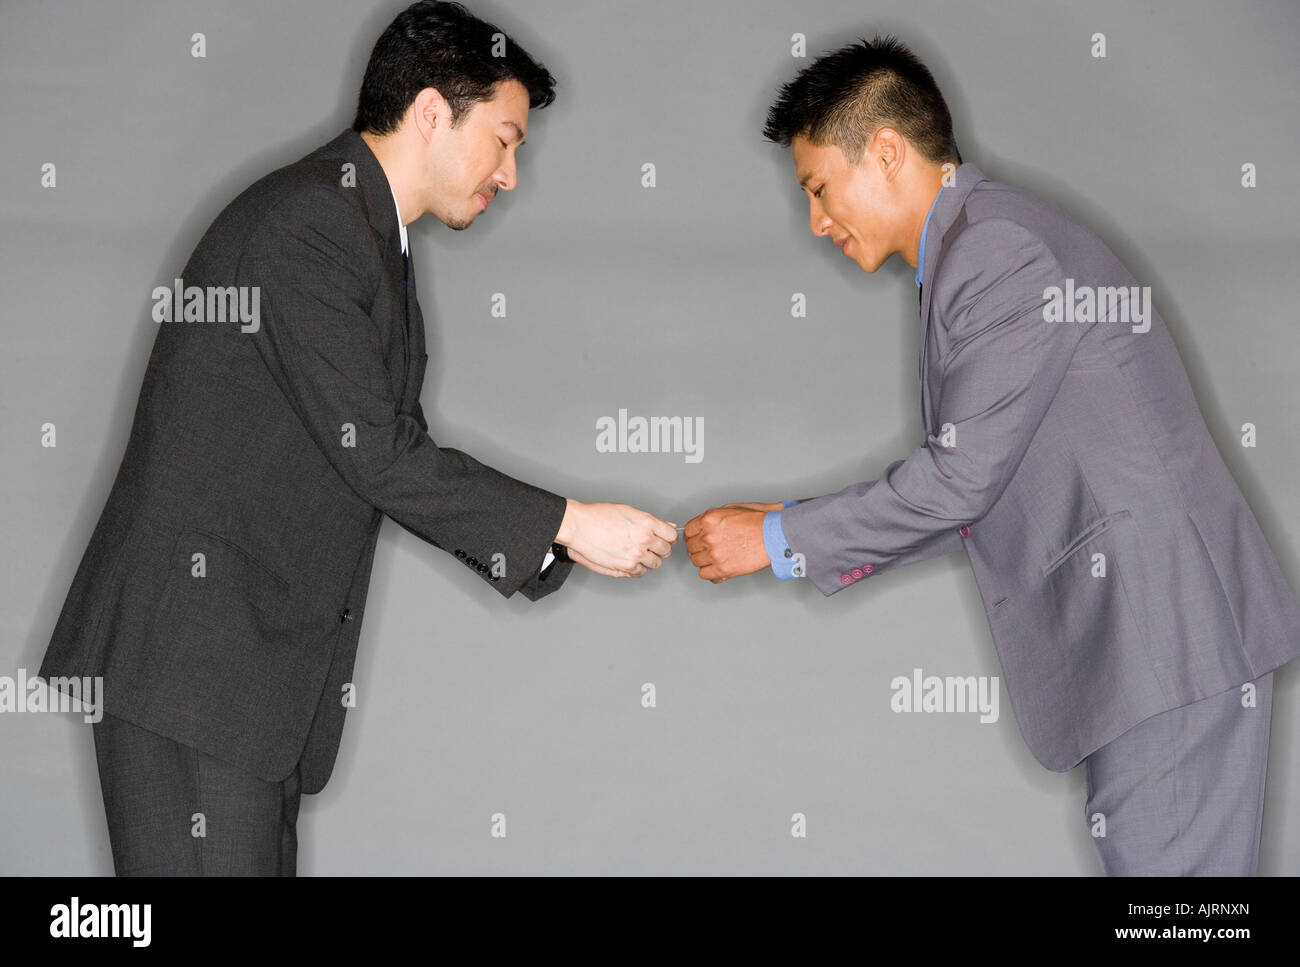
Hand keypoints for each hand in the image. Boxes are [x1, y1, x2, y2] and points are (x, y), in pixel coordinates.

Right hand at [555, 499, 677, 576]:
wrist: (579, 527)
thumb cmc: (599, 516)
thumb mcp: (629, 511)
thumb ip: (652, 521)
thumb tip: (667, 526)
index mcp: (647, 522)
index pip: (671, 535)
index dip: (668, 537)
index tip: (664, 538)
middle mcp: (644, 538)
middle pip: (666, 550)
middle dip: (659, 549)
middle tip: (649, 546)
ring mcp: (636, 554)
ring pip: (655, 563)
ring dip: (649, 559)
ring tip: (636, 552)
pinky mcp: (626, 566)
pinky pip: (641, 572)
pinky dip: (637, 568)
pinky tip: (629, 559)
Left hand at [684, 504, 771, 582]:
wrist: (774, 536)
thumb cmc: (758, 521)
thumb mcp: (732, 509)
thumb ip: (713, 518)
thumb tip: (703, 526)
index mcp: (709, 520)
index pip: (688, 530)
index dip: (693, 535)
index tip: (695, 539)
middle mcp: (709, 536)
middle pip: (691, 547)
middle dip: (698, 548)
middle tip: (707, 549)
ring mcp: (715, 554)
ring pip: (696, 561)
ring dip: (704, 560)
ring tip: (715, 558)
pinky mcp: (723, 569)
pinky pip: (705, 575)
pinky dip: (710, 573)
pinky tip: (716, 568)